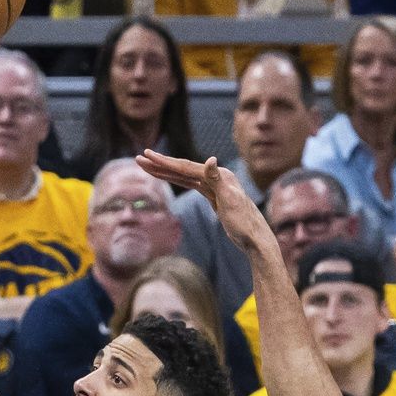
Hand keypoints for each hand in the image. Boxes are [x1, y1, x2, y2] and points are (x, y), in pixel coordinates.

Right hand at [137, 152, 274, 253]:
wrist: (255, 239)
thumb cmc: (244, 223)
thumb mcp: (230, 201)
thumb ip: (218, 180)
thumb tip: (210, 159)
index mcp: (219, 175)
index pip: (185, 167)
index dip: (165, 162)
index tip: (147, 155)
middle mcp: (216, 176)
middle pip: (183, 169)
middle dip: (160, 164)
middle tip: (139, 158)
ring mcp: (215, 187)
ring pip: (185, 176)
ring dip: (166, 172)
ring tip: (147, 167)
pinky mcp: (213, 197)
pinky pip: (191, 185)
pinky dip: (178, 181)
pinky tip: (170, 177)